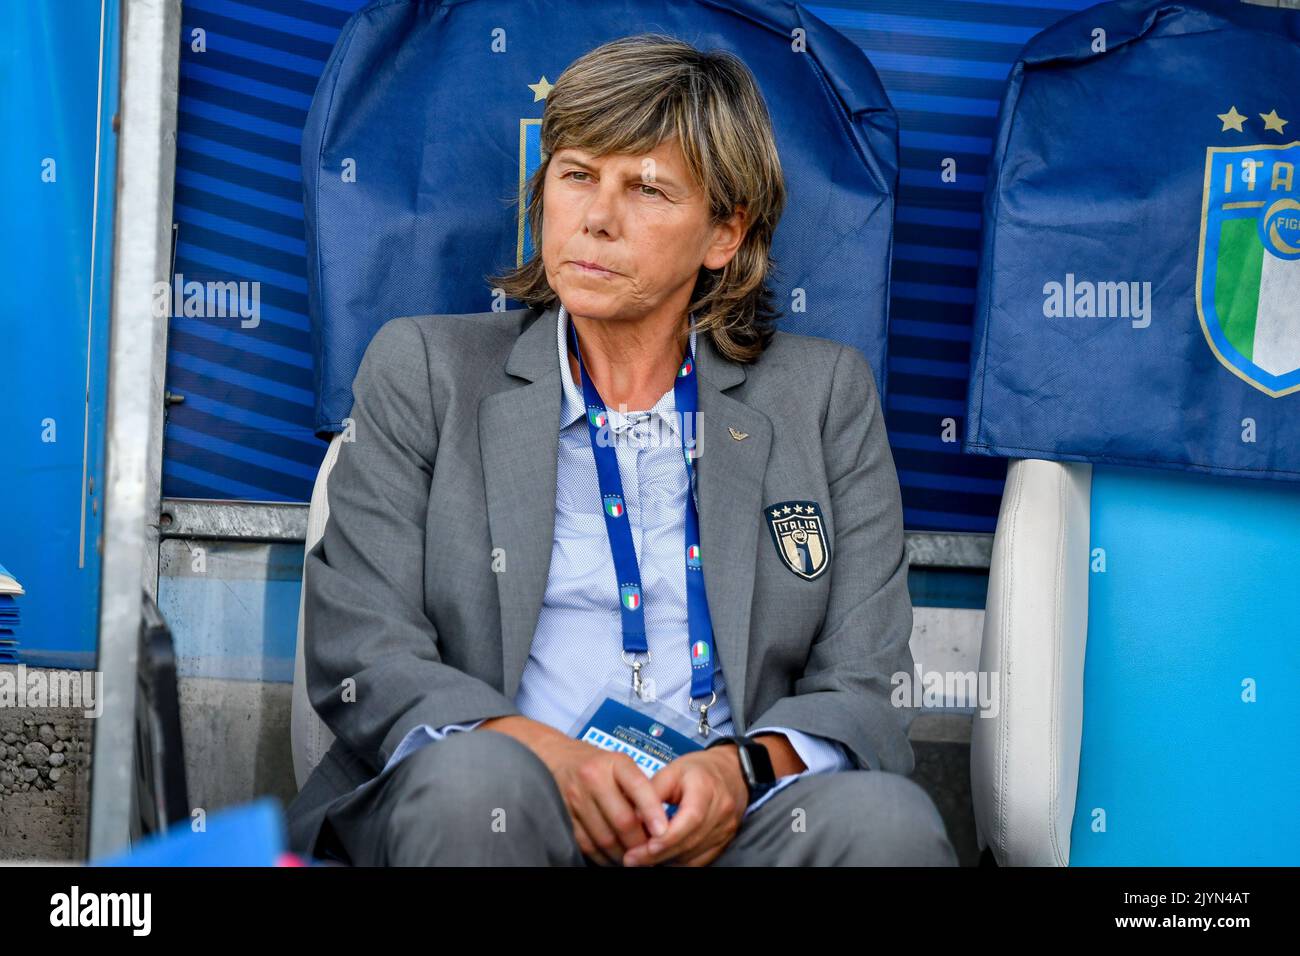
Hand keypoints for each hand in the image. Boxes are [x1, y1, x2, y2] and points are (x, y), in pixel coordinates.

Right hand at [526, 730, 669, 865]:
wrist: (559, 758)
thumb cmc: (599, 766)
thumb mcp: (621, 765)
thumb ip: (640, 789)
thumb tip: (658, 826)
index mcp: (614, 762)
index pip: (638, 786)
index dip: (652, 811)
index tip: (663, 831)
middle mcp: (593, 777)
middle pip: (622, 820)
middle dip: (640, 842)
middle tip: (651, 851)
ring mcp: (576, 798)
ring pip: (605, 838)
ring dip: (623, 854)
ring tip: (635, 858)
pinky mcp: (564, 816)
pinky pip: (588, 845)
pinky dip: (604, 857)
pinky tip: (614, 858)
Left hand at [621, 745, 748, 866]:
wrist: (730, 772)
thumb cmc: (696, 770)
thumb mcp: (671, 771)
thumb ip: (651, 792)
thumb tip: (630, 818)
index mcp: (706, 787)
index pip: (691, 818)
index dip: (668, 837)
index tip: (644, 847)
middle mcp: (721, 809)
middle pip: (691, 840)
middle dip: (659, 853)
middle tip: (632, 859)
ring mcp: (725, 827)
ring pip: (694, 854)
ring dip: (667, 859)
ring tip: (642, 858)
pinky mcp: (724, 841)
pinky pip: (700, 860)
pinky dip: (679, 862)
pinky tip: (662, 858)